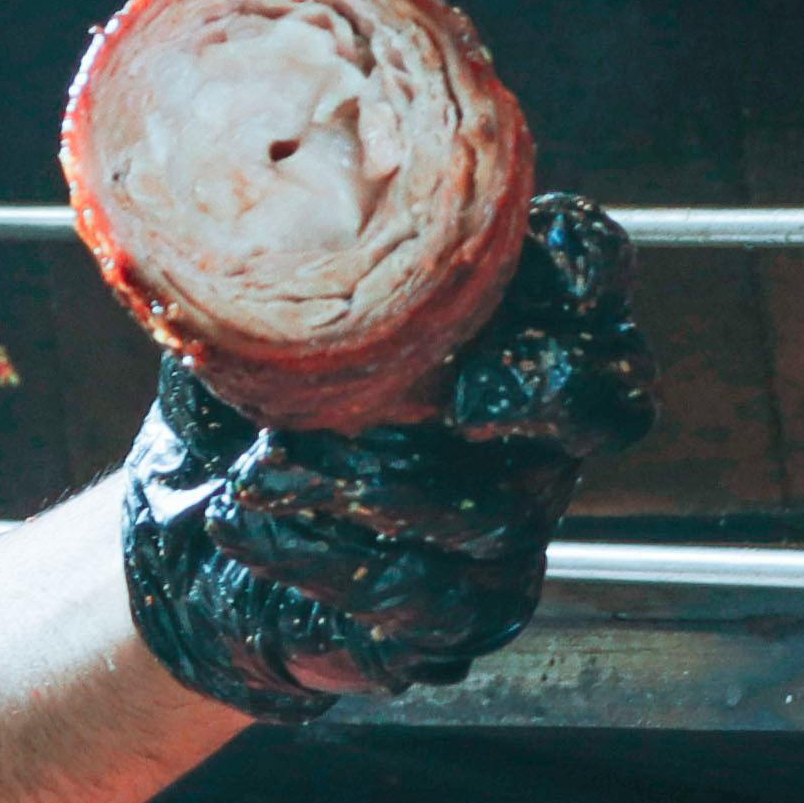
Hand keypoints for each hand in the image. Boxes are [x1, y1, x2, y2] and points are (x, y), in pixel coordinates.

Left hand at [119, 197, 651, 720]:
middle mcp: (532, 423)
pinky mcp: (460, 611)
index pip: (595, 272)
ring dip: (368, 486)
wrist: (192, 514)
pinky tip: (245, 522)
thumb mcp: (253, 309)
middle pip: (611, 401)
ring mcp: (510, 521)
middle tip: (464, 393)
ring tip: (262, 466)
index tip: (536, 263)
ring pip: (496, 511)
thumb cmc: (244, 393)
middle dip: (551, 392)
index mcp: (497, 319)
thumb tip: (273, 191)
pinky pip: (425, 596)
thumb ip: (290, 258)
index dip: (585, 269)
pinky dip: (320, 556)